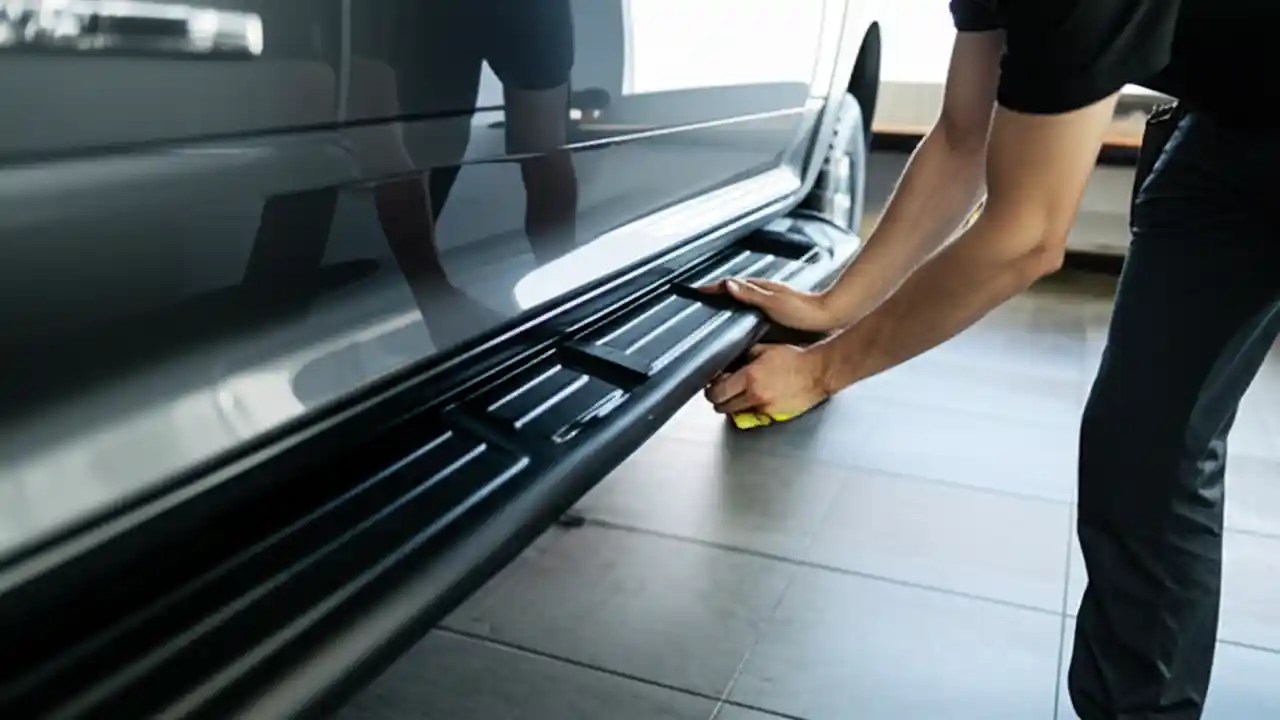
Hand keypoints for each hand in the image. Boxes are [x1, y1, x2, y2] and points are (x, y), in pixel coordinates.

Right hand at [699, 278, 842, 332]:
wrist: (827, 316)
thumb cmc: (804, 311)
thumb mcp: (773, 303)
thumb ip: (749, 294)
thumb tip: (727, 284)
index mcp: (759, 287)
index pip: (728, 284)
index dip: (711, 287)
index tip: (695, 289)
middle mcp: (762, 290)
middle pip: (732, 286)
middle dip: (715, 289)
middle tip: (699, 294)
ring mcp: (768, 297)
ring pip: (740, 294)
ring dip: (726, 296)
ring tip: (713, 301)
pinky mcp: (774, 306)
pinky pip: (748, 302)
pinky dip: (738, 304)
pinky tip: (739, 312)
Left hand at [704, 344, 830, 416]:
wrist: (817, 373)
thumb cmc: (795, 359)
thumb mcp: (765, 349)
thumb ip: (745, 355)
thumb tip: (729, 361)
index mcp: (750, 377)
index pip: (718, 392)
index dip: (711, 390)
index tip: (712, 386)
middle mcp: (754, 395)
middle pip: (723, 407)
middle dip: (719, 400)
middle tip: (721, 393)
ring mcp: (764, 408)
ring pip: (736, 413)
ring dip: (734, 406)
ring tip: (739, 396)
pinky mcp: (773, 415)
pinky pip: (754, 415)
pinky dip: (751, 409)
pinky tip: (757, 399)